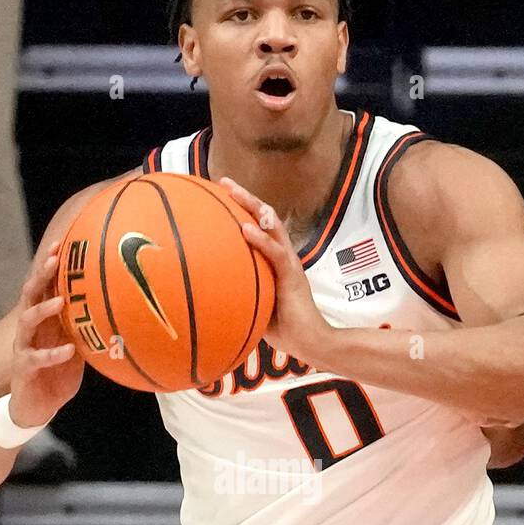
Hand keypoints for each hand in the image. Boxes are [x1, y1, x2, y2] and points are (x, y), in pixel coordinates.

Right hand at [9, 240, 83, 428]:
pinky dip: (52, 353)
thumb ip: (86, 329)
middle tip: (54, 259)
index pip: (44, 287)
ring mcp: (25, 347)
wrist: (35, 408)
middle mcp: (31, 330)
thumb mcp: (77, 348)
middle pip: (31, 294)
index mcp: (44, 322)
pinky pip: (36, 358)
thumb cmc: (56, 375)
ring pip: (27, 320)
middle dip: (42, 276)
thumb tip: (114, 311)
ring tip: (60, 301)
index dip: (50, 266)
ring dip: (43, 309)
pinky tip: (68, 350)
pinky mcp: (24, 368)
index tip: (61, 244)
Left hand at [219, 177, 334, 364]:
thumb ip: (241, 294)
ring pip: (271, 226)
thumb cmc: (285, 329)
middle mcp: (284, 256)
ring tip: (233, 192)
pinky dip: (259, 239)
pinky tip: (243, 228)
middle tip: (224, 182)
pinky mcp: (292, 276)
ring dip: (252, 206)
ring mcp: (289, 263)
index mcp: (276, 261)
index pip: (260, 228)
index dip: (243, 210)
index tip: (221, 196)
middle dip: (245, 198)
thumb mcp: (256, 306)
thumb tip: (212, 295)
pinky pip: (275, 253)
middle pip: (265, 218)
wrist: (311, 342)